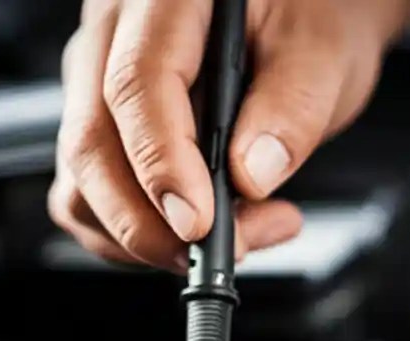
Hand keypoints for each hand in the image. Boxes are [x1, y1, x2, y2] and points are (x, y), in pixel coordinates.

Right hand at [49, 0, 409, 270]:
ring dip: (152, 236)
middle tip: (228, 248)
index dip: (161, 162)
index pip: (136, 84)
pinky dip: (146, 236)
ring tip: (244, 232)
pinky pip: (93, 201)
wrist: (302, 16)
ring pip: (83, 185)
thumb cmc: (310, 15)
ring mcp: (97, 86)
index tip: (199, 223)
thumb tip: (250, 176)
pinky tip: (213, 227)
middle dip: (151, 222)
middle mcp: (112, 37)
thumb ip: (294, 107)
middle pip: (93, 143)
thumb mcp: (326, 49)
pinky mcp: (104, 131)